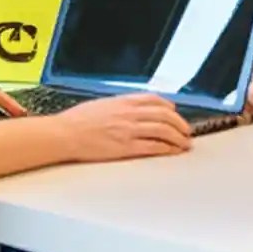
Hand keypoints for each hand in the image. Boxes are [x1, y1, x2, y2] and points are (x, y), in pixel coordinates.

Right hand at [53, 93, 191, 161]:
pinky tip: (173, 152)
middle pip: (165, 115)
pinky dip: (168, 149)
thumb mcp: (102, 104)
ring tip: (184, 144)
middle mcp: (130, 113)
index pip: (155, 100)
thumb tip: (132, 109)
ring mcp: (130, 130)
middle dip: (180, 124)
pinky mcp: (127, 147)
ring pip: (164, 130)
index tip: (175, 113)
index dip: (170, 107)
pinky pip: (154, 146)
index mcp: (124, 101)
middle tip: (186, 132)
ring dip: (178, 138)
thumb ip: (120, 106)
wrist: (66, 133)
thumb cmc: (78, 120)